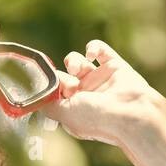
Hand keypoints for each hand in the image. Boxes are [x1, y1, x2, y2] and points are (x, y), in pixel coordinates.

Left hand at [40, 40, 165, 146]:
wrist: (131, 113)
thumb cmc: (96, 118)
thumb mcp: (64, 114)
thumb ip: (47, 104)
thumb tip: (34, 95)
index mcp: (73, 109)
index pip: (54, 92)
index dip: (49, 87)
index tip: (45, 84)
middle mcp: (86, 95)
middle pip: (63, 75)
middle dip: (61, 76)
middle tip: (70, 84)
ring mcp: (99, 80)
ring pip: (77, 61)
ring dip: (72, 61)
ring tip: (77, 70)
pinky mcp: (114, 66)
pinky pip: (99, 49)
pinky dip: (93, 47)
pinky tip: (91, 55)